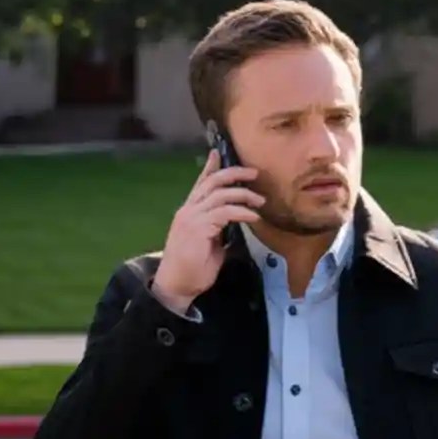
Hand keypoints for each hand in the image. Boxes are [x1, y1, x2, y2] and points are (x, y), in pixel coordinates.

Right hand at [151, 150, 264, 311]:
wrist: (177, 285)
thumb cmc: (193, 268)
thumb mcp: (210, 244)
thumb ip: (218, 229)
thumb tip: (234, 224)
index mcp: (189, 212)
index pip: (200, 183)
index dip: (210, 167)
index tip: (218, 153)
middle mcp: (189, 210)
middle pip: (212, 182)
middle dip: (234, 173)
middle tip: (254, 174)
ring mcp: (192, 217)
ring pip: (220, 194)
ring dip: (244, 194)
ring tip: (260, 201)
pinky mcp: (198, 228)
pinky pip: (225, 212)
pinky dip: (242, 212)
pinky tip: (254, 216)